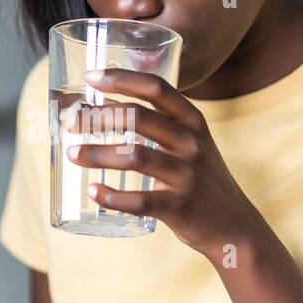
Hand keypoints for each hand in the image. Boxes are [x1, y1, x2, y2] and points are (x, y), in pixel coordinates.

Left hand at [61, 67, 261, 256]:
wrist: (233, 226)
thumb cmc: (200, 179)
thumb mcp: (191, 143)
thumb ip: (159, 124)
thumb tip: (103, 107)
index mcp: (193, 121)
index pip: (157, 88)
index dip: (122, 79)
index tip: (91, 76)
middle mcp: (191, 143)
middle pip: (139, 118)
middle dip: (98, 116)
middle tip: (70, 120)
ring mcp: (186, 175)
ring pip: (134, 157)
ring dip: (97, 154)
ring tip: (71, 154)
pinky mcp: (179, 207)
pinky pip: (138, 201)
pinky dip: (112, 197)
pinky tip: (93, 191)